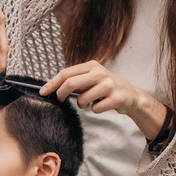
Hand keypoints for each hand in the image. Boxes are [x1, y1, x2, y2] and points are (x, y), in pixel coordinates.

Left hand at [40, 61, 167, 138]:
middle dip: (60, 94)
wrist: (132, 96)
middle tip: (59, 100)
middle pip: (70, 83)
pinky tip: (103, 105)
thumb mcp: (92, 79)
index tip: (43, 92)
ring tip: (91, 102)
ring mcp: (109, 85)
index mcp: (92, 66)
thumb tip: (51, 85)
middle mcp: (100, 73)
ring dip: (82, 105)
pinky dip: (95, 110)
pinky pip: (95, 109)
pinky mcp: (116, 98)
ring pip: (82, 100)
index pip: (66, 73)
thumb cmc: (107, 88)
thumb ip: (75, 80)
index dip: (52, 83)